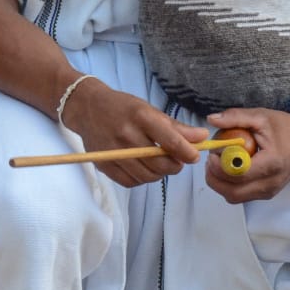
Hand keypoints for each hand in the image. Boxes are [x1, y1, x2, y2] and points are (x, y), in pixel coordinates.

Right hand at [62, 79, 209, 186]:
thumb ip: (176, 127)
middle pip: (160, 164)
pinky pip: (132, 182)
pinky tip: (142, 167)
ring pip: (148, 176)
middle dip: (175, 165)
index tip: (194, 156)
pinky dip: (142, 178)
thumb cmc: (122, 107)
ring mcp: (114, 152)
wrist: (87, 108)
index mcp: (140, 117)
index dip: (187, 153)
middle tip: (176, 160)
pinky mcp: (104, 165)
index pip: (170, 141)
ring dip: (159, 173)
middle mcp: (126, 135)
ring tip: (158, 162)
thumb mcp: (149, 110)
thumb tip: (202, 137)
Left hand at [204, 107, 289, 202]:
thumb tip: (211, 119)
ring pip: (235, 197)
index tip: (213, 152)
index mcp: (271, 163)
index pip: (237, 175)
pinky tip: (228, 169)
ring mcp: (270, 190)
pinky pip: (242, 196)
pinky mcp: (268, 193)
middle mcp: (272, 182)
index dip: (218, 166)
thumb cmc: (285, 127)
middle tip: (211, 159)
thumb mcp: (260, 116)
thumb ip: (235, 117)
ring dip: (220, 183)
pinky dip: (229, 186)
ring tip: (219, 163)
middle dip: (214, 178)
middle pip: (233, 193)